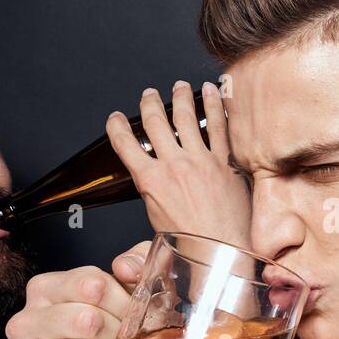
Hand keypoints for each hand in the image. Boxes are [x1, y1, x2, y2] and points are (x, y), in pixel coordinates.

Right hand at [105, 80, 250, 247]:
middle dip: (149, 104)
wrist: (221, 252)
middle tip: (148, 95)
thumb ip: (151, 201)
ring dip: (180, 97)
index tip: (115, 118)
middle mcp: (174, 166)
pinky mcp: (224, 162)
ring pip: (186, 117)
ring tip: (178, 86)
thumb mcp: (156, 224)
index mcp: (151, 181)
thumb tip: (147, 201)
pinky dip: (213, 105)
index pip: (125, 145)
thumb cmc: (191, 246)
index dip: (116, 127)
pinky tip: (211, 91)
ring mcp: (200, 161)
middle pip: (155, 123)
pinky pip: (218, 126)